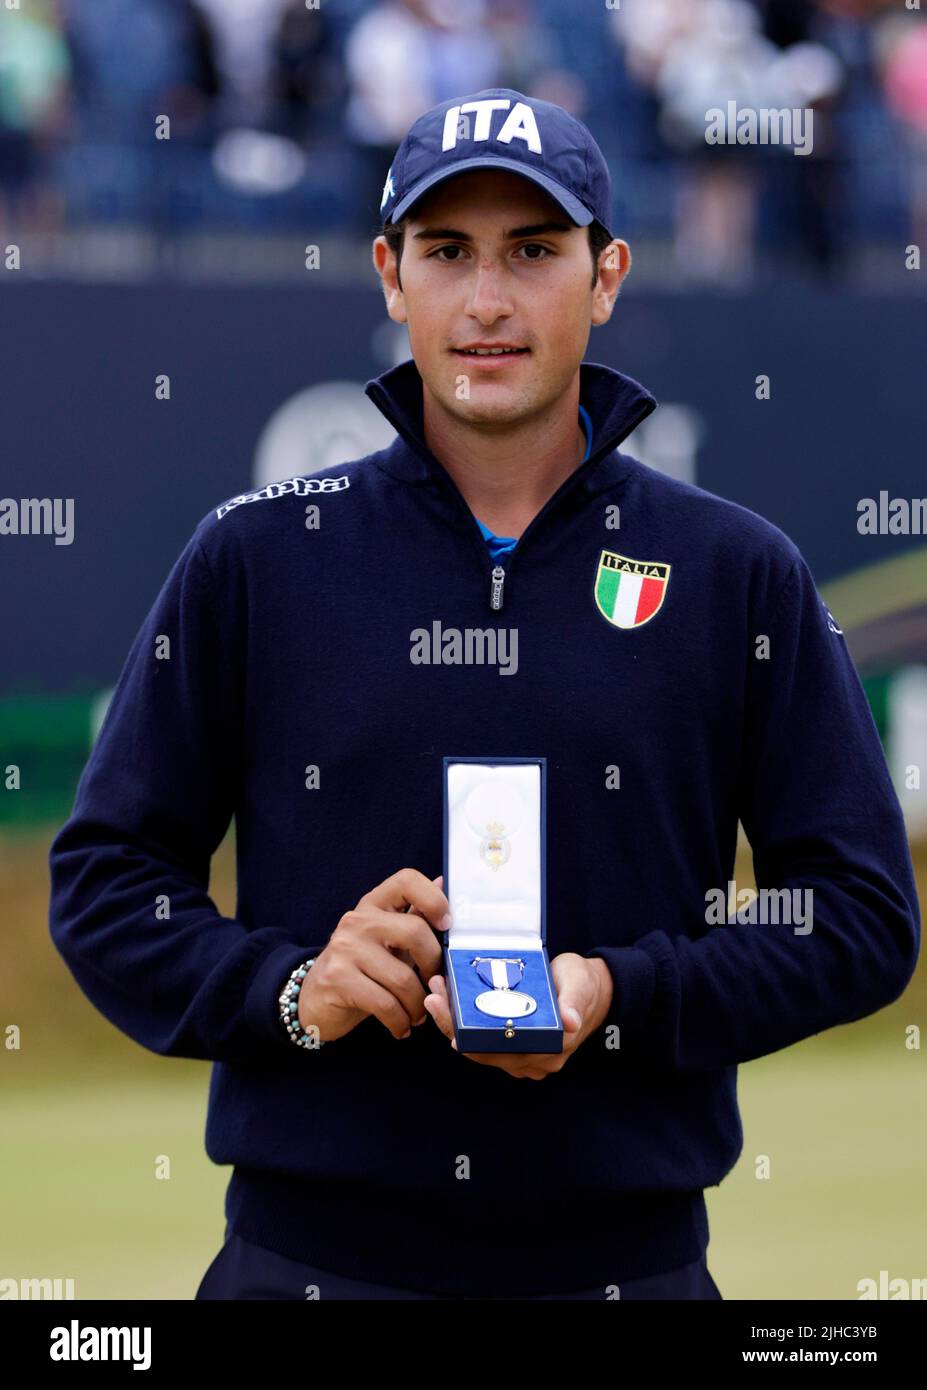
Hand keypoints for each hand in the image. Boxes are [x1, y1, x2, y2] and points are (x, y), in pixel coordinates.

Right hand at [298, 870, 449, 1042]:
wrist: (315, 1000)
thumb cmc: (362, 968)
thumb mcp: (388, 940)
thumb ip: (414, 916)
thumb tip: (444, 882)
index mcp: (374, 904)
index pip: (407, 881)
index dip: (434, 899)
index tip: (446, 925)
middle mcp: (357, 920)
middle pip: (414, 932)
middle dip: (433, 967)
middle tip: (434, 986)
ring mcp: (345, 948)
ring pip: (402, 978)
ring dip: (417, 1005)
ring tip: (417, 1015)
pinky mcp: (337, 978)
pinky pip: (385, 1003)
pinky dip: (400, 1021)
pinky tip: (400, 1027)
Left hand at [422, 952, 613, 1079]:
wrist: (595, 992)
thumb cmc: (584, 985)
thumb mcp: (580, 985)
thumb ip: (574, 1002)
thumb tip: (569, 1021)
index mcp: (549, 1050)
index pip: (497, 1050)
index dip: (466, 1034)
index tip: (445, 1008)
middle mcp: (534, 1061)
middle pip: (481, 1051)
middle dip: (452, 1023)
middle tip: (433, 994)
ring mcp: (524, 1057)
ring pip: (479, 1047)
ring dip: (455, 1021)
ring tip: (437, 991)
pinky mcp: (517, 1047)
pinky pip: (484, 1040)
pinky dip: (465, 1022)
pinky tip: (451, 999)